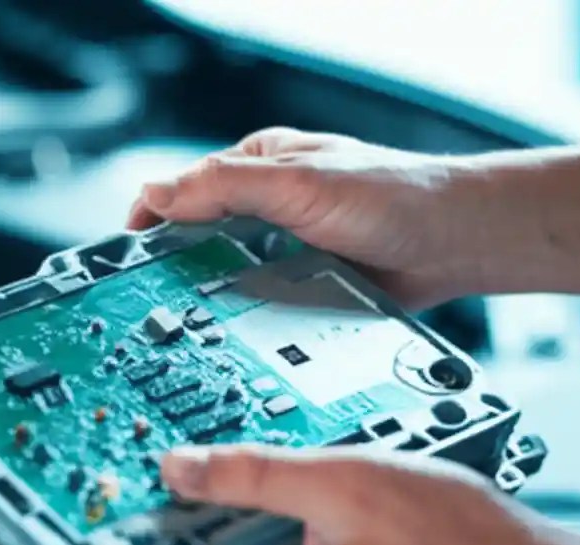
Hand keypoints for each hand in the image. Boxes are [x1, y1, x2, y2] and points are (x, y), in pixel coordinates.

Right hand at [127, 127, 486, 308]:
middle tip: (150, 308)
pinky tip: (240, 340)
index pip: (182, 193)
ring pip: (229, 281)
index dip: (149, 225)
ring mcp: (284, 251)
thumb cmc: (393, 197)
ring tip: (189, 333)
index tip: (123, 262)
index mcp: (256, 169)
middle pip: (199, 243)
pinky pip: (264, 308)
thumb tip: (157, 192)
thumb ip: (227, 186)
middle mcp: (266, 209)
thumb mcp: (299, 184)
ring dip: (213, 303)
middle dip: (175, 273)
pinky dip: (250, 322)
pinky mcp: (305, 289)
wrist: (456, 244)